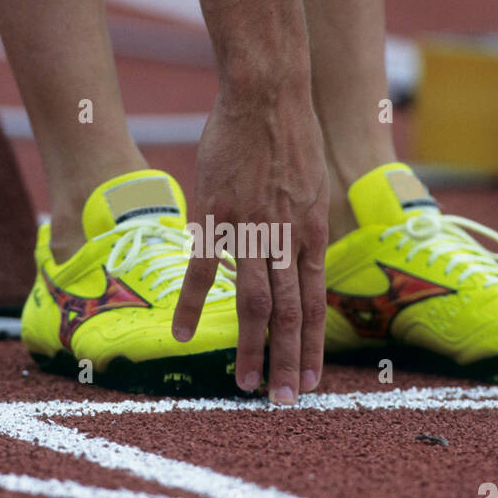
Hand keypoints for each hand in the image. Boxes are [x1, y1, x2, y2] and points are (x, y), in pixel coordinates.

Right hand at [172, 87, 329, 404]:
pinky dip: (191, 304)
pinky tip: (180, 334)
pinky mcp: (219, 217)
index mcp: (314, 235)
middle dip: (290, 363)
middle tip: (287, 402)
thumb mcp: (312, 188)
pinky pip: (204, 270)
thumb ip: (306, 226)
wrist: (269, 96)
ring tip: (245, 385)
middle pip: (292, 314)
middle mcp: (288, 241)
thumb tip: (303, 254)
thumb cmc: (291, 135)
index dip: (315, 345)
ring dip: (250, 348)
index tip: (313, 380)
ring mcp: (254, 231)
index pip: (317, 304)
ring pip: (256, 303)